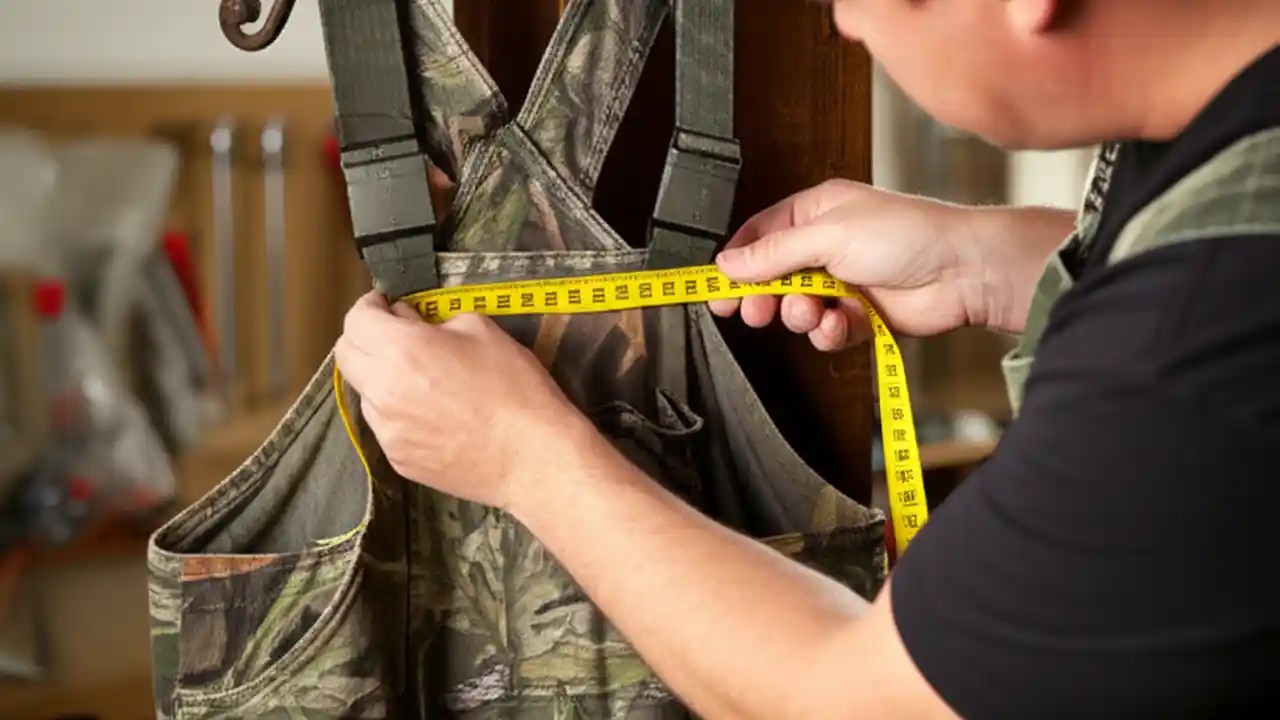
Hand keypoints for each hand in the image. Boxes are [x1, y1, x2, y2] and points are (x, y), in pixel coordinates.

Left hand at [334, 291, 587, 509]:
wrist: (533, 457)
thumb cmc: (515, 387)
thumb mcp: (482, 330)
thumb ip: (436, 322)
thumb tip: (410, 324)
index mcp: (401, 350)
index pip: (356, 320)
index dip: (369, 307)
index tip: (386, 306)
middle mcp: (382, 391)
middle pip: (346, 355)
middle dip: (365, 338)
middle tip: (395, 336)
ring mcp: (386, 431)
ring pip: (366, 393)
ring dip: (383, 378)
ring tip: (424, 382)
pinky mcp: (398, 459)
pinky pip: (387, 426)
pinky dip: (401, 413)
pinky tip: (437, 416)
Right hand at [710, 179, 988, 350]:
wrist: (963, 272)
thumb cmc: (909, 234)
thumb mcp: (828, 235)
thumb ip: (773, 253)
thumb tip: (728, 263)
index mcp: (814, 213)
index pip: (759, 236)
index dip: (736, 263)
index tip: (717, 289)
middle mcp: (826, 245)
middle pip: (773, 277)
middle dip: (764, 297)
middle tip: (754, 312)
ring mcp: (843, 281)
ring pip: (798, 308)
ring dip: (801, 316)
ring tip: (814, 312)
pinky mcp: (860, 314)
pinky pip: (827, 331)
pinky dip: (831, 332)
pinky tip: (842, 323)